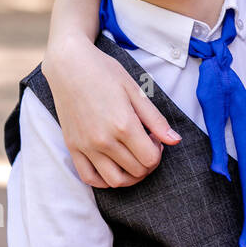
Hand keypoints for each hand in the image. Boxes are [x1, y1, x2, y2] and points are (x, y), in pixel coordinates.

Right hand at [43, 38, 180, 187]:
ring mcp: (85, 146)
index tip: (155, 138)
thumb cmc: (104, 73)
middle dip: (148, 162)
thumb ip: (156, 120)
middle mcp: (103, 140)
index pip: (150, 159)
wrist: (69, 65)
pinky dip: (104, 180)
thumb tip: (175, 140)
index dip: (159, 152)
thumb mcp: (136, 91)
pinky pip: (89, 178)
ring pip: (115, 180)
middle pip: (136, 171)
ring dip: (130, 176)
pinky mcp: (72, 147)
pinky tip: (113, 167)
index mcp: (123, 125)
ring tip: (133, 158)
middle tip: (146, 143)